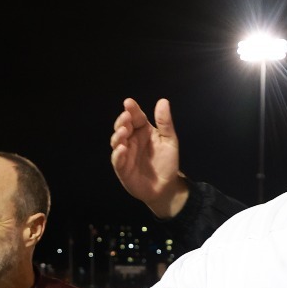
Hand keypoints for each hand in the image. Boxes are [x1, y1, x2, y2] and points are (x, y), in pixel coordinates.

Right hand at [110, 97, 188, 218]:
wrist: (166, 186)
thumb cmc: (167, 162)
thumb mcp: (170, 140)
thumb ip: (165, 123)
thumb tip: (163, 101)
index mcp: (143, 130)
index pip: (136, 117)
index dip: (132, 109)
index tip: (128, 102)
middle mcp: (132, 139)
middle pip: (123, 126)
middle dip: (122, 121)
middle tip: (126, 117)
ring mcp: (125, 153)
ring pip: (117, 141)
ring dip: (118, 135)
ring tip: (123, 131)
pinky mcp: (122, 168)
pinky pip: (117, 160)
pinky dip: (118, 154)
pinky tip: (122, 149)